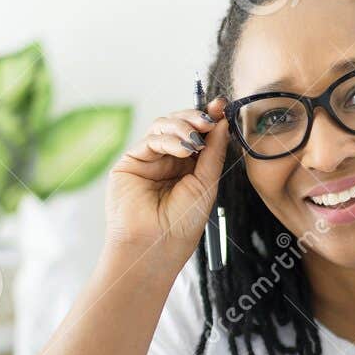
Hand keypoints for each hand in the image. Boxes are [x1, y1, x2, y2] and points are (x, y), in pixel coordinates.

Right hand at [104, 99, 229, 277]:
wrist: (156, 247)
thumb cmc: (181, 225)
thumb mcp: (206, 184)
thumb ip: (213, 152)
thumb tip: (223, 121)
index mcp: (188, 168)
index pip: (199, 135)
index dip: (210, 119)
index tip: (222, 107)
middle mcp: (168, 162)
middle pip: (181, 125)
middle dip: (197, 118)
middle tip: (212, 117)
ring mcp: (149, 160)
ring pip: (165, 127)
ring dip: (184, 126)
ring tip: (197, 138)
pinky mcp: (131, 162)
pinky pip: (151, 139)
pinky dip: (170, 139)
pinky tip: (184, 148)